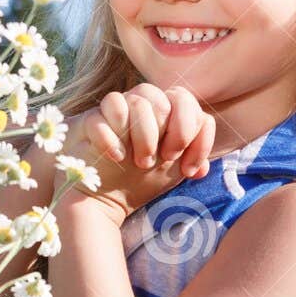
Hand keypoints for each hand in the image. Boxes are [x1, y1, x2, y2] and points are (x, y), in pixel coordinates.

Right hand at [61, 84, 215, 221]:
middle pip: (161, 100)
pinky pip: (108, 110)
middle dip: (168, 134)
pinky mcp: (92, 119)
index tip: (187, 168)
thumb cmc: (139, 179)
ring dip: (143, 136)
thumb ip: (191, 160)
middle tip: (161, 160)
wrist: (101, 196)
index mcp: (164, 114)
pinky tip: (117, 158)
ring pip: (137, 100)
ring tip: (139, 163)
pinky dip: (115, 137)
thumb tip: (203, 168)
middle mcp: (142, 106)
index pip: (185, 100)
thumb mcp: (172, 173)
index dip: (190, 131)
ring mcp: (116, 110)